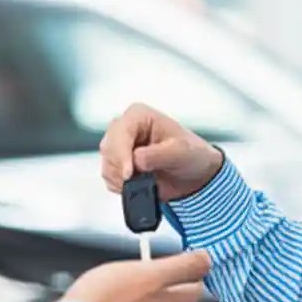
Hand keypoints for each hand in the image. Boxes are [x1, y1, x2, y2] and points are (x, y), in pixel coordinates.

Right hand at [60, 250, 210, 301]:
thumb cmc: (107, 299)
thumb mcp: (149, 273)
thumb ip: (181, 266)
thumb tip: (207, 259)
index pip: (194, 290)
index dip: (190, 272)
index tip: (182, 261)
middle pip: (172, 301)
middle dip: (165, 284)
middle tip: (149, 267)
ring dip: (144, 297)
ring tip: (126, 281)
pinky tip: (111, 300)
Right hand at [100, 103, 223, 201]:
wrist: (194, 175)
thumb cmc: (190, 154)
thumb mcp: (180, 151)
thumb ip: (157, 154)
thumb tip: (136, 160)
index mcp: (139, 115)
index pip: (120, 132)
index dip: (121, 153)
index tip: (129, 173)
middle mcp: (125, 129)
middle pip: (108, 148)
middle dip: (121, 167)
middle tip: (136, 180)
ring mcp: (119, 148)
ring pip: (107, 164)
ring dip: (121, 178)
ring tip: (144, 181)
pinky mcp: (117, 166)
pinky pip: (109, 178)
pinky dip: (120, 185)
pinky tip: (138, 185)